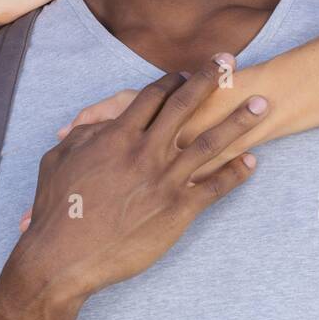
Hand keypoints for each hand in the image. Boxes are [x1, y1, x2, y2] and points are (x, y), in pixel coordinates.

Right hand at [5, 52, 268, 302]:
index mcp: (117, 135)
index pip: (151, 97)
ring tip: (262, 104)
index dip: (170, 81)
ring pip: (211, 142)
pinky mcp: (178, 210)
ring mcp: (165, 180)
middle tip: (228, 62)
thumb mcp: (59, 159)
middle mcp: (147, 151)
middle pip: (185, 106)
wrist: (64, 256)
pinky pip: (214, 187)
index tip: (184, 72)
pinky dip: (235, 173)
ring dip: (238, 121)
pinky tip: (252, 162)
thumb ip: (82, 134)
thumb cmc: (56, 208)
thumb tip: (97, 123)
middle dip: (210, 80)